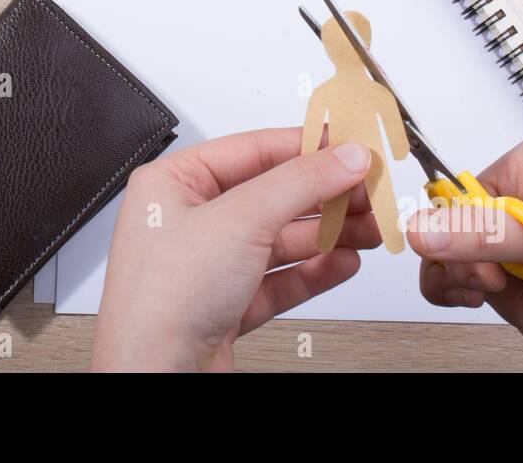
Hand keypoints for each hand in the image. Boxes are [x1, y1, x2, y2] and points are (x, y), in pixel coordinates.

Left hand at [92, 128, 380, 370]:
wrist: (154, 376)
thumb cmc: (160, 301)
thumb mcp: (240, 220)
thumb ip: (300, 183)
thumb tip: (343, 156)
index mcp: (172, 183)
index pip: (251, 149)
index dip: (305, 146)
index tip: (349, 145)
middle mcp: (187, 221)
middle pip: (271, 195)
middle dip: (324, 196)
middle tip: (368, 192)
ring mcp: (207, 266)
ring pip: (279, 239)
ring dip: (328, 234)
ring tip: (368, 228)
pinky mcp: (225, 305)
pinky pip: (278, 279)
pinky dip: (313, 270)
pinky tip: (343, 261)